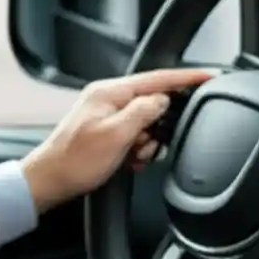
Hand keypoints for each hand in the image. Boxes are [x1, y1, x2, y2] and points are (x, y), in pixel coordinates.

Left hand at [21, 69, 213, 213]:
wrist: (49, 182)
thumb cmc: (75, 161)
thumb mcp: (116, 135)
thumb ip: (144, 111)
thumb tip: (164, 100)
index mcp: (110, 92)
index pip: (158, 79)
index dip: (187, 78)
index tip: (209, 77)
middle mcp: (109, 98)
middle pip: (154, 102)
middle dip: (160, 126)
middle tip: (150, 145)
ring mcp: (107, 114)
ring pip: (147, 122)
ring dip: (147, 142)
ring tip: (133, 157)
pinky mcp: (107, 130)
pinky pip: (136, 134)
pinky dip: (138, 148)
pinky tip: (129, 160)